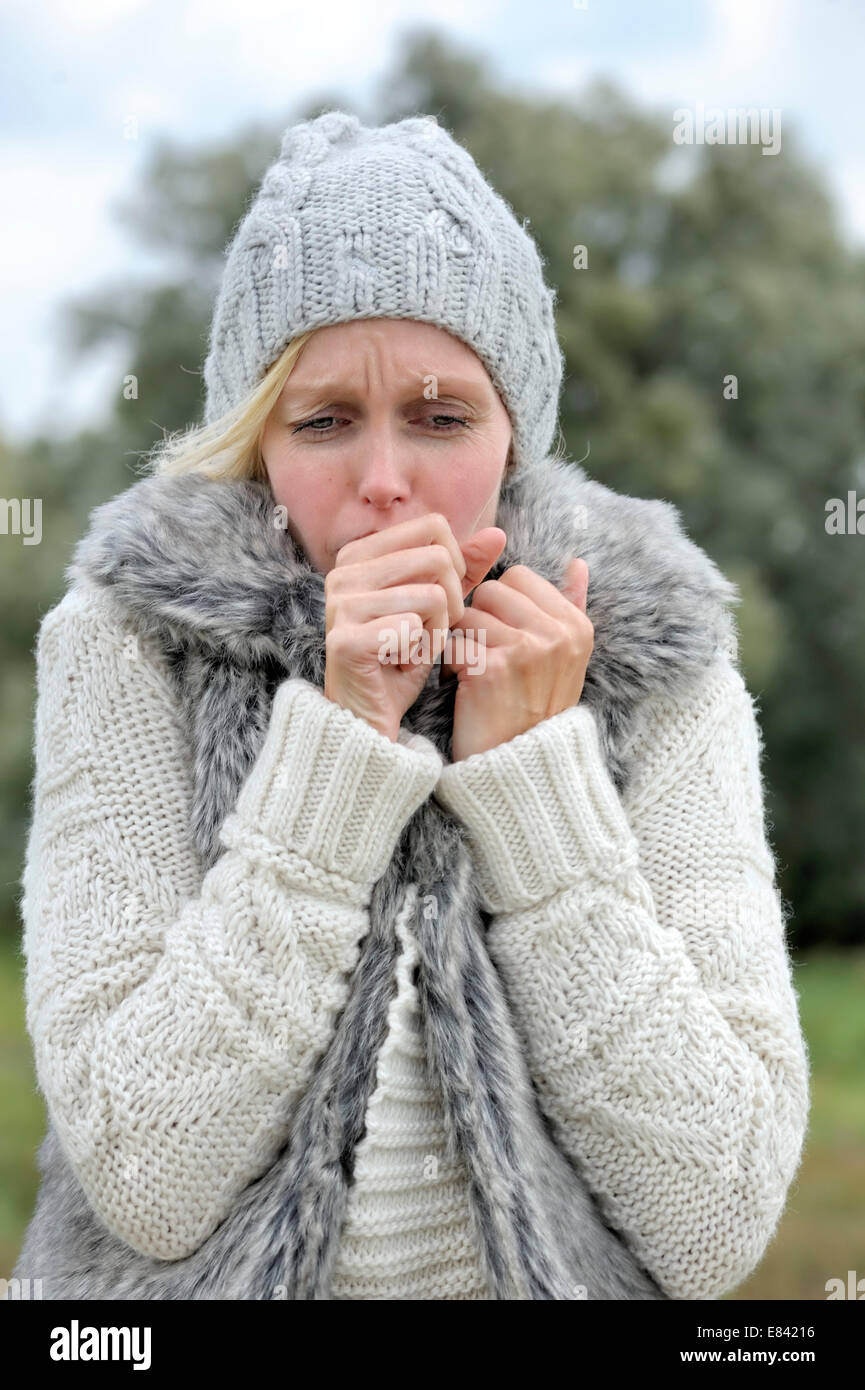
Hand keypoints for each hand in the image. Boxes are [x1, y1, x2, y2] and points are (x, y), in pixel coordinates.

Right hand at [324, 514, 506, 741]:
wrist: (371, 717)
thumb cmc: (401, 659)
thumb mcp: (437, 609)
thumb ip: (463, 570)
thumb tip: (497, 534)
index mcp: (360, 553)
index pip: (433, 526)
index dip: (456, 564)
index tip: (443, 600)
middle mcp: (343, 571)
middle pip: (437, 559)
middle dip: (451, 601)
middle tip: (431, 631)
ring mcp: (340, 604)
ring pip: (431, 595)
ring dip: (437, 630)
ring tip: (413, 649)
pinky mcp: (346, 639)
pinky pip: (414, 627)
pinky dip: (422, 651)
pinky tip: (401, 664)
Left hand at [441, 556, 592, 761]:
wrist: (522, 769)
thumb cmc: (536, 710)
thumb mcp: (565, 658)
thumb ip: (569, 605)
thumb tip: (577, 563)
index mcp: (576, 625)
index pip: (519, 576)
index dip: (500, 605)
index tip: (505, 638)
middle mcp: (558, 634)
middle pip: (490, 591)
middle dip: (478, 621)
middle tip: (487, 657)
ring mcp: (527, 649)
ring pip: (468, 616)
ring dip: (463, 644)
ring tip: (478, 675)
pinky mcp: (493, 668)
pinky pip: (453, 642)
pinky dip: (451, 666)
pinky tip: (466, 689)